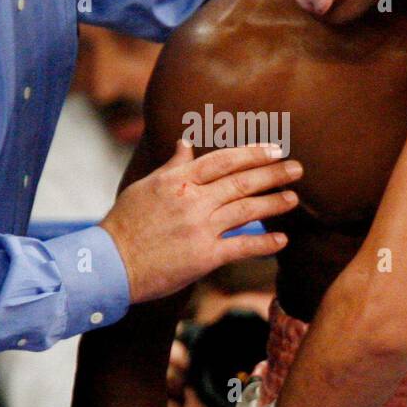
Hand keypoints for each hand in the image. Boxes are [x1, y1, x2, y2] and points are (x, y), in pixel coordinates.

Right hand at [101, 142, 300, 303]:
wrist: (109, 264)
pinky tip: (282, 240)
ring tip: (293, 198)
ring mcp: (199, 228)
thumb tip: (186, 142)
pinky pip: (241, 247)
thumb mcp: (145, 187)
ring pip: (246, 210)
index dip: (252, 153)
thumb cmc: (125, 225)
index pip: (223, 160)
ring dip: (274, 203)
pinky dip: (264, 244)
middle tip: (297, 168)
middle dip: (273, 173)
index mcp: (178, 180)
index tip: (274, 149)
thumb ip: (172, 166)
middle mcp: (192, 200)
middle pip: (241, 181)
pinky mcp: (203, 257)